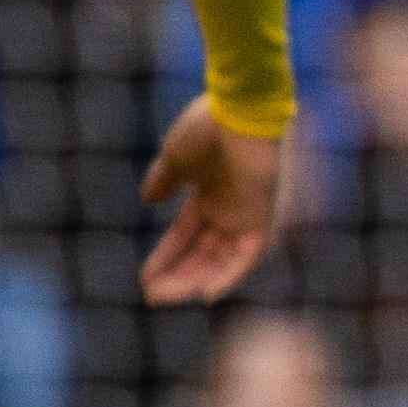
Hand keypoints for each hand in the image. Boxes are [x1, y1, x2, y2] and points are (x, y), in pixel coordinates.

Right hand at [141, 97, 286, 304]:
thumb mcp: (175, 160)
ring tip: (168, 297)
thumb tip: (148, 199)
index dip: (166, 257)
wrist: (236, 109)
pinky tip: (207, 292)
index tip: (146, 279)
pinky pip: (249, 255)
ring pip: (222, 260)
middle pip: (203, 254)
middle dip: (178, 276)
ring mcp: (245, 213)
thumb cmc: (205, 129)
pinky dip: (231, 274)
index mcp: (208, 196)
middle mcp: (228, 209)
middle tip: (153, 297)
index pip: (185, 236)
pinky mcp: (261, 215)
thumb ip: (164, 181)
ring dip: (196, 281)